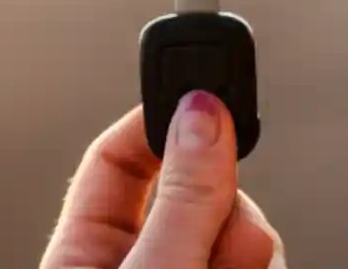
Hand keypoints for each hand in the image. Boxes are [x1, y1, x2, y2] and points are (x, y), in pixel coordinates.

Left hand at [41, 92, 282, 268]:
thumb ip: (182, 200)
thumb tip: (202, 115)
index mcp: (83, 256)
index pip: (117, 159)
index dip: (160, 121)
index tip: (204, 96)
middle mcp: (138, 267)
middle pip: (196, 190)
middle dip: (225, 204)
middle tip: (227, 226)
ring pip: (239, 229)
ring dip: (248, 247)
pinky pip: (262, 259)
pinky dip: (264, 267)